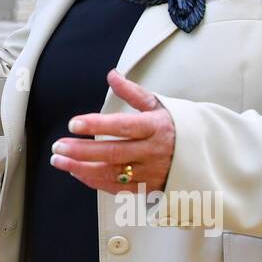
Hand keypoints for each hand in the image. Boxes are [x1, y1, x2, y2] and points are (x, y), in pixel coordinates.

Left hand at [49, 70, 175, 193]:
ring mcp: (151, 172)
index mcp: (155, 127)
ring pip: (112, 173)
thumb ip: (132, 92)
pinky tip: (76, 172)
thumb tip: (112, 74)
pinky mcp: (148, 187)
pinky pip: (117, 187)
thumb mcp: (158, 105)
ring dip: (81, 168)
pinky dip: (94, 181)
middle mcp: (153, 151)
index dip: (96, 125)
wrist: (203, 155)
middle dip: (81, 151)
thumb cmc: (175, 127)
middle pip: (112, 152)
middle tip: (57, 146)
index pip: (122, 126)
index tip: (74, 124)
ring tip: (59, 160)